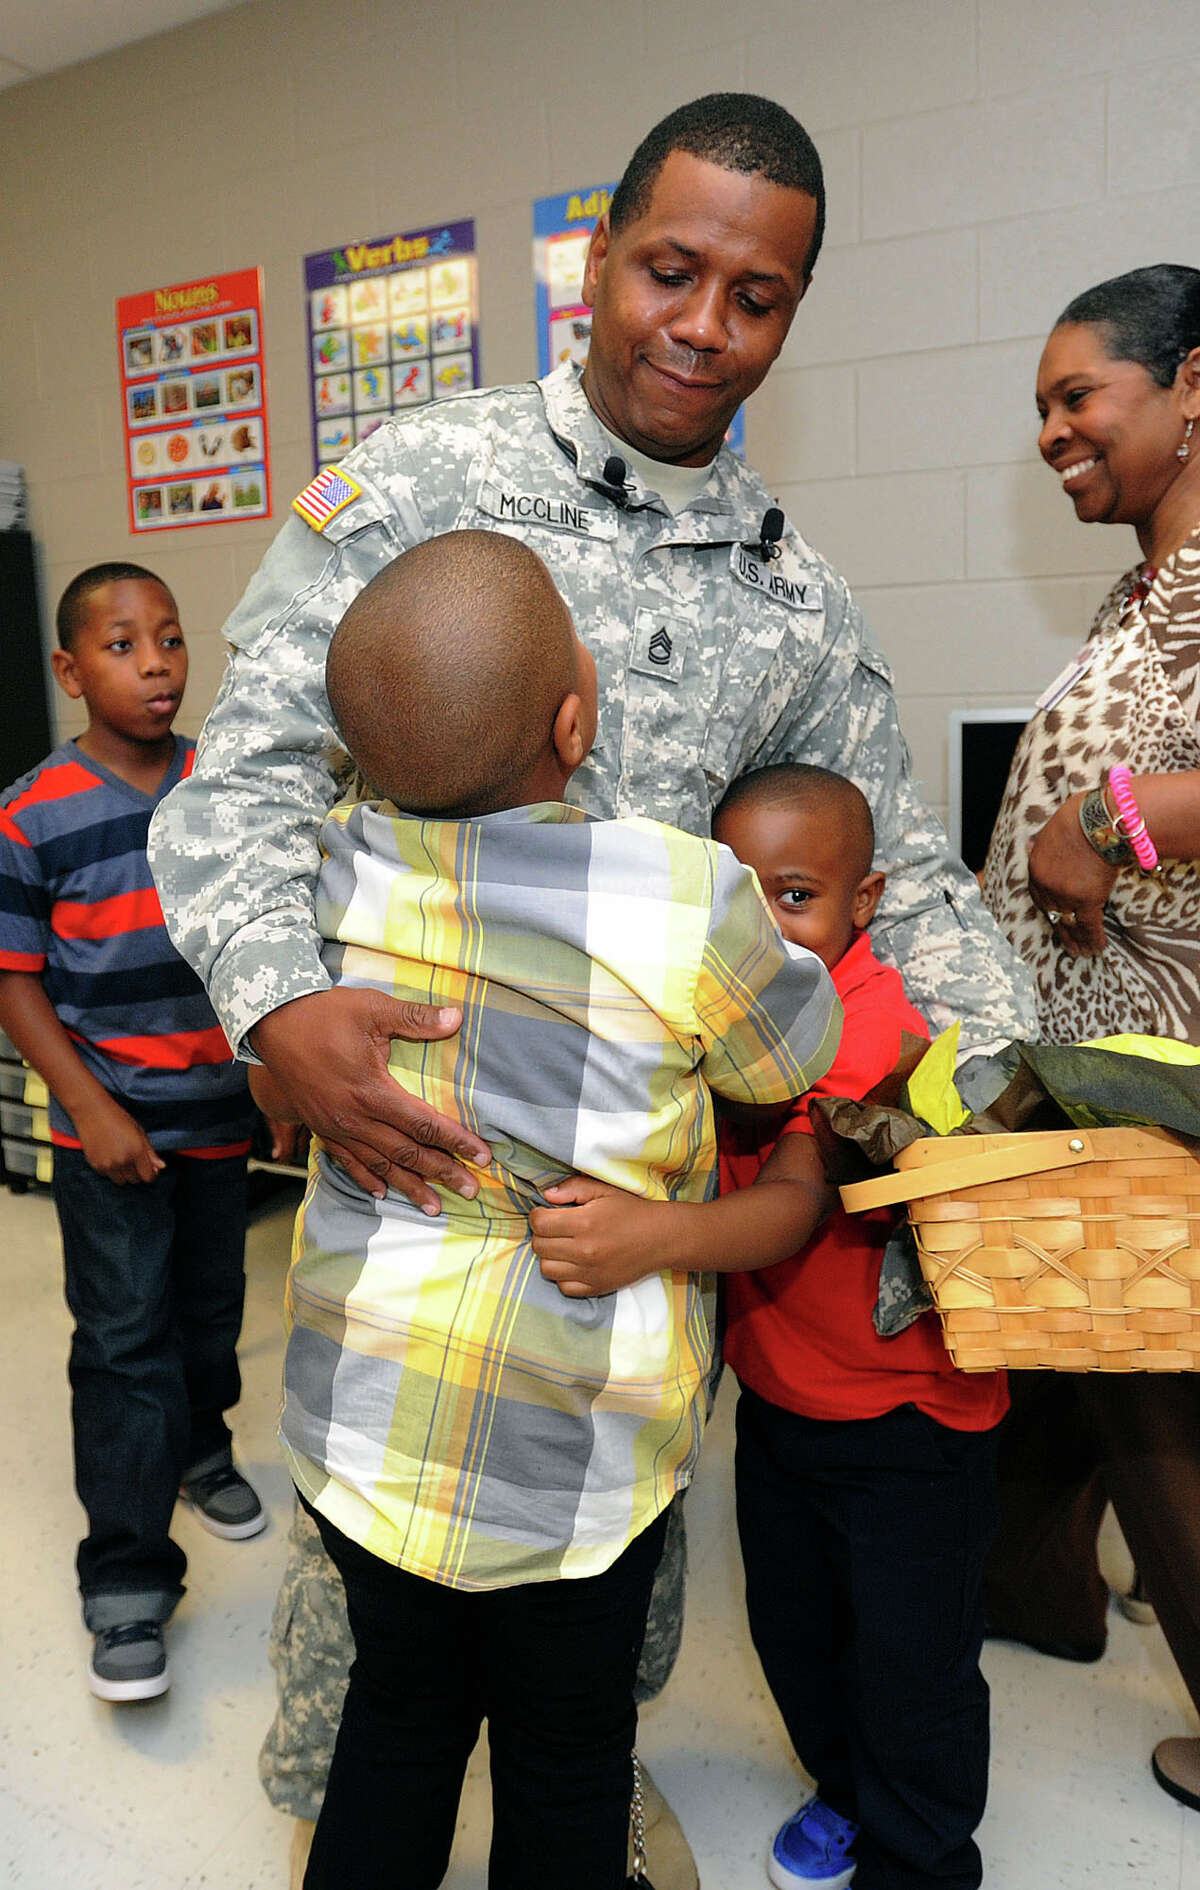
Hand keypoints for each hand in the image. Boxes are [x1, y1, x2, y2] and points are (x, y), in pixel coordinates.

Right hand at [74, 1094, 164, 1184]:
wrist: (92, 1112)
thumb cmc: (118, 1118)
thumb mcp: (139, 1132)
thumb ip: (150, 1152)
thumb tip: (162, 1166)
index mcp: (136, 1152)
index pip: (148, 1177)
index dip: (151, 1174)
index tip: (149, 1168)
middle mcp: (123, 1161)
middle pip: (135, 1180)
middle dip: (137, 1172)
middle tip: (134, 1160)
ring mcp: (108, 1165)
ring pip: (121, 1181)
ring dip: (124, 1174)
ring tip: (121, 1158)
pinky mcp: (95, 1165)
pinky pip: (107, 1175)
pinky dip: (110, 1170)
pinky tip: (109, 1155)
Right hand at [249, 987, 489, 1210]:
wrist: (272, 1023)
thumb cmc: (324, 1013)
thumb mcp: (372, 1008)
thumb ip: (415, 1018)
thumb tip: (457, 1017)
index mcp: (371, 1090)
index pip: (424, 1124)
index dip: (456, 1142)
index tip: (483, 1157)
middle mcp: (354, 1117)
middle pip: (407, 1152)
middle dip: (442, 1172)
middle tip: (471, 1190)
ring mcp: (335, 1126)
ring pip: (379, 1164)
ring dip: (409, 1186)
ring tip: (434, 1207)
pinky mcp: (320, 1126)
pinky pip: (346, 1161)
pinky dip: (367, 1178)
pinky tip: (383, 1193)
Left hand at [530, 1175, 674, 1297]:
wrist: (660, 1238)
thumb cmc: (631, 1211)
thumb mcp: (604, 1190)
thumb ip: (573, 1188)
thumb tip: (546, 1195)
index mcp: (585, 1223)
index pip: (539, 1223)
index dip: (538, 1215)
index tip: (547, 1212)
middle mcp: (584, 1250)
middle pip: (539, 1246)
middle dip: (542, 1234)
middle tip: (556, 1227)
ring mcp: (589, 1272)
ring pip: (546, 1269)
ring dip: (549, 1256)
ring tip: (563, 1245)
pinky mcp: (596, 1288)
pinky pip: (563, 1286)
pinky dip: (563, 1275)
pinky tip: (573, 1262)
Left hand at [1027, 793, 1117, 958]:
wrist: (1095, 821)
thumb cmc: (1077, 818)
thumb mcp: (1049, 830)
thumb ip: (1041, 844)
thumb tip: (1030, 845)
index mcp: (1035, 869)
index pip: (1039, 897)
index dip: (1049, 910)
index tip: (1055, 919)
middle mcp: (1047, 886)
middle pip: (1053, 914)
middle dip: (1062, 931)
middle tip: (1069, 946)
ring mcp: (1065, 895)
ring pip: (1070, 924)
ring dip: (1078, 941)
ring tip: (1083, 953)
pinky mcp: (1086, 900)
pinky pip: (1089, 925)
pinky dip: (1094, 939)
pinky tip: (1097, 949)